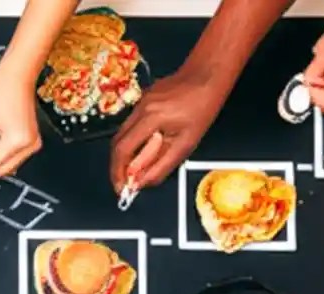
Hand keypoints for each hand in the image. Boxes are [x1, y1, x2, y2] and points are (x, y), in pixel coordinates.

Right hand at [109, 66, 225, 191]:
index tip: (122, 187)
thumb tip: (143, 182)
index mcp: (151, 118)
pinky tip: (147, 147)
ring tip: (139, 166)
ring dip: (127, 154)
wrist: (206, 76)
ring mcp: (140, 103)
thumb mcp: (186, 144)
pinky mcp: (143, 101)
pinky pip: (132, 125)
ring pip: (123, 134)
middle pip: (117, 143)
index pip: (123, 150)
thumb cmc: (202, 105)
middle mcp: (141, 109)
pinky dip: (134, 140)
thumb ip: (161, 165)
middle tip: (126, 181)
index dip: (118, 172)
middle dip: (119, 166)